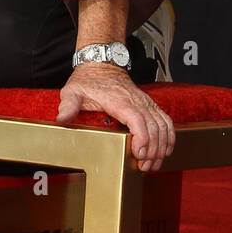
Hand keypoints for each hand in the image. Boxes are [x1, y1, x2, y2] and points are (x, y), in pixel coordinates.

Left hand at [56, 62, 174, 171]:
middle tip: (144, 167)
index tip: (138, 154)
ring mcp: (146, 103)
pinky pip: (166, 121)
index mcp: (120, 101)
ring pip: (163, 126)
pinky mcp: (150, 105)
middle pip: (154, 128)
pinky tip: (165, 151)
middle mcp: (137, 102)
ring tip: (152, 164)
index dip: (142, 139)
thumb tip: (62, 119)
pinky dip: (169, 137)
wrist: (101, 65)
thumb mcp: (73, 91)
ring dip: (161, 147)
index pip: (138, 120)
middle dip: (152, 151)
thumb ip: (68, 105)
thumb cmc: (88, 80)